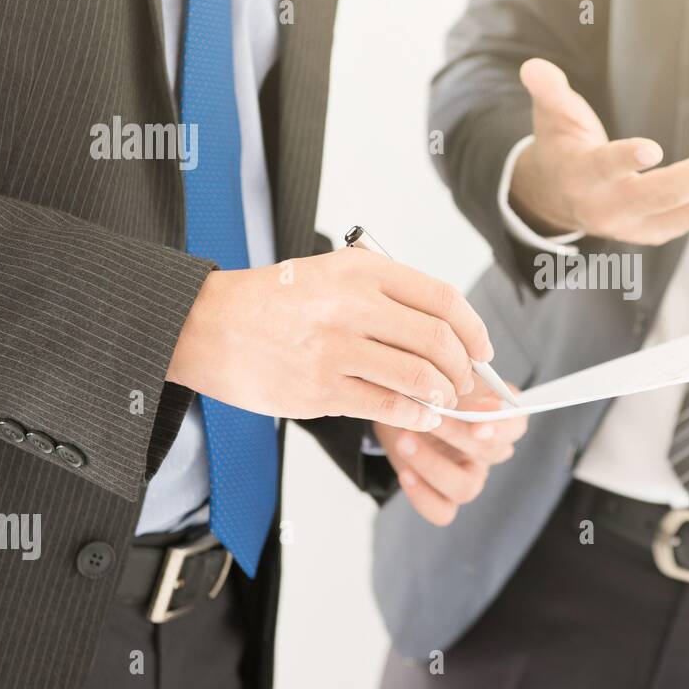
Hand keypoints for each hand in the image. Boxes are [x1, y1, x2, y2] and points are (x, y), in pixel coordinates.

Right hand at [167, 246, 492, 430]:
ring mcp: (336, 349)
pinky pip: (386, 407)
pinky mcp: (319, 389)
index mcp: (361, 271)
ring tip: (444, 402)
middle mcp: (352, 306)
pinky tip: (420, 417)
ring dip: (442, 396)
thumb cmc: (272, 300)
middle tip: (465, 382)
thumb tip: (445, 326)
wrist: (205, 324)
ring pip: (418, 377)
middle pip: (438, 341)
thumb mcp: (330, 271)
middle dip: (463, 369)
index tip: (483, 349)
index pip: (442, 299)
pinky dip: (415, 416)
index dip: (474, 329)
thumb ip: (384, 291)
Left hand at [373, 381, 528, 524]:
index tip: (478, 417)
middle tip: (432, 417)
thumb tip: (478, 392)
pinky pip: (443, 511)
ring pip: (467, 488)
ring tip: (406, 439)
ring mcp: (466, 473)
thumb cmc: (426, 382)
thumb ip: (460, 375)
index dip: (502, 424)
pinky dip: (424, 497)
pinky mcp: (441, 494)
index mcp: (498, 415)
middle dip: (459, 435)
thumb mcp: (442, 368)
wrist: (391, 401)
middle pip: (492, 454)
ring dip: (435, 465)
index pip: (517, 424)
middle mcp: (487, 448)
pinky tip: (405, 473)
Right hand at [511, 57, 688, 243]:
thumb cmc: (561, 148)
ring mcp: (637, 227)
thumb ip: (548, 91)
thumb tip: (532, 68)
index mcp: (581, 178)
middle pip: (662, 197)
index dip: (624, 160)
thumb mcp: (550, 117)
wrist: (558, 200)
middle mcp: (610, 210)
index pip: (603, 170)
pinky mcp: (658, 231)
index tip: (652, 149)